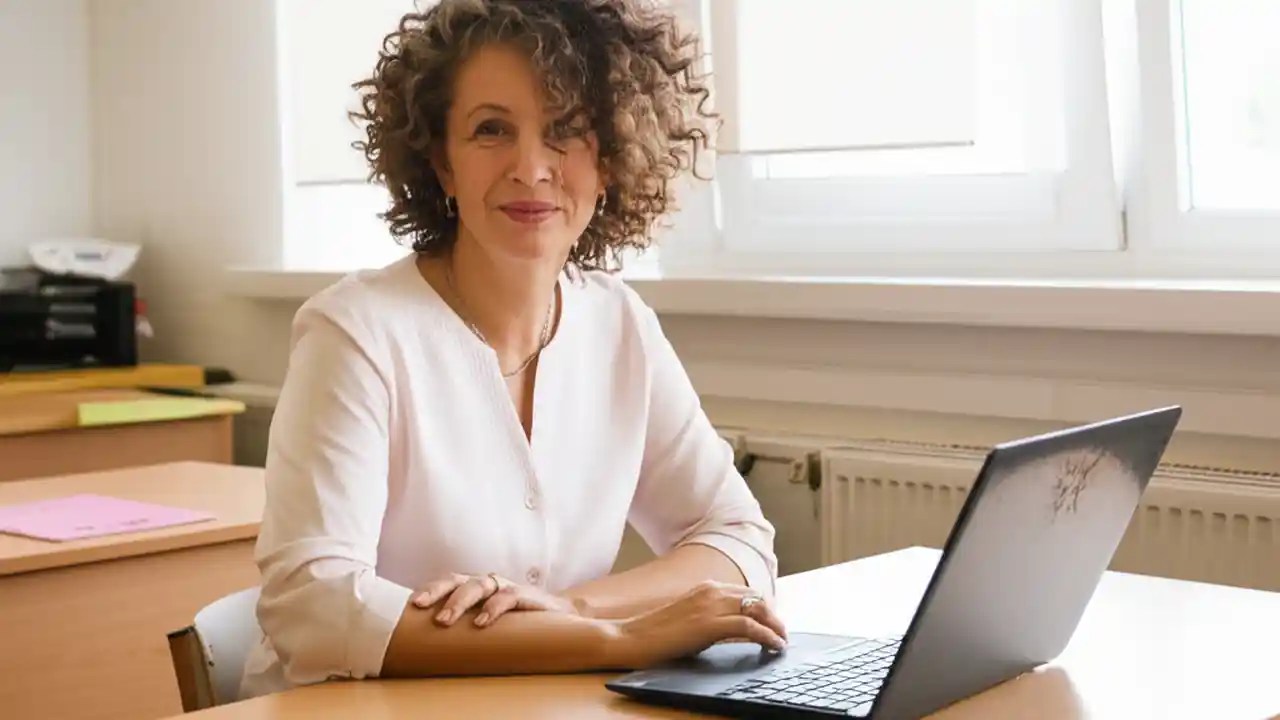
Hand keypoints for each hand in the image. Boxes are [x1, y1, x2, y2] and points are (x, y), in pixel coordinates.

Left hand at [411, 572, 576, 627]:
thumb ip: (467, 632)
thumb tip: (432, 654)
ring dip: (458, 601)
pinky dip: (493, 608)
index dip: (428, 590)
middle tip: (420, 607)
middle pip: (455, 580)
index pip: (446, 584)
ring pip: (477, 586)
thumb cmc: (517, 624)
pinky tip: (482, 622)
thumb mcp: (489, 626)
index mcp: (473, 590)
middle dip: (436, 592)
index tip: (409, 605)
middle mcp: (486, 584)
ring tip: (444, 621)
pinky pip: (507, 596)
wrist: (560, 617)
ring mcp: (505, 587)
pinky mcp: (526, 595)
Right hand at [608, 581, 787, 667]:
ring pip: (758, 609)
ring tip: (782, 641)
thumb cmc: (654, 634)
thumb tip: (731, 631)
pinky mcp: (710, 624)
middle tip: (781, 634)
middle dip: (773, 616)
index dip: (763, 608)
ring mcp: (711, 605)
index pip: (746, 593)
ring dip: (775, 626)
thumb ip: (709, 619)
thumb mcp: (688, 619)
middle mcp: (711, 590)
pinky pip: (750, 627)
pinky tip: (774, 646)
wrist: (630, 638)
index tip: (771, 623)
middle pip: (757, 598)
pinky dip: (768, 636)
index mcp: (705, 587)